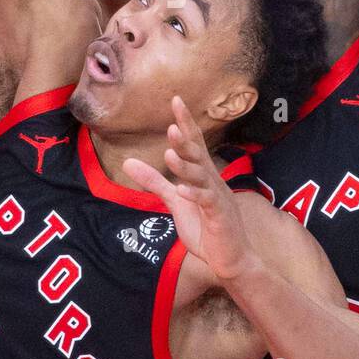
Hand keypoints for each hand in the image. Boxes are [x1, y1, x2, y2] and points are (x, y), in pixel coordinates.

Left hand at [123, 97, 254, 282]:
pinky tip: (182, 190)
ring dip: (186, 165)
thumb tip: (127, 162)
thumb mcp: (175, 201)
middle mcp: (212, 181)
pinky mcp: (219, 216)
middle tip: (172, 125)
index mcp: (203, 175)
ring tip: (170, 154)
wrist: (231, 258)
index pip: (194, 143)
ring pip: (201, 177)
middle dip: (185, 140)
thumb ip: (154, 182)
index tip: (176, 100)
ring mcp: (217, 198)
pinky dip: (194, 195)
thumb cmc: (206, 227)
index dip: (186, 122)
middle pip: (198, 155)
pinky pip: (207, 203)